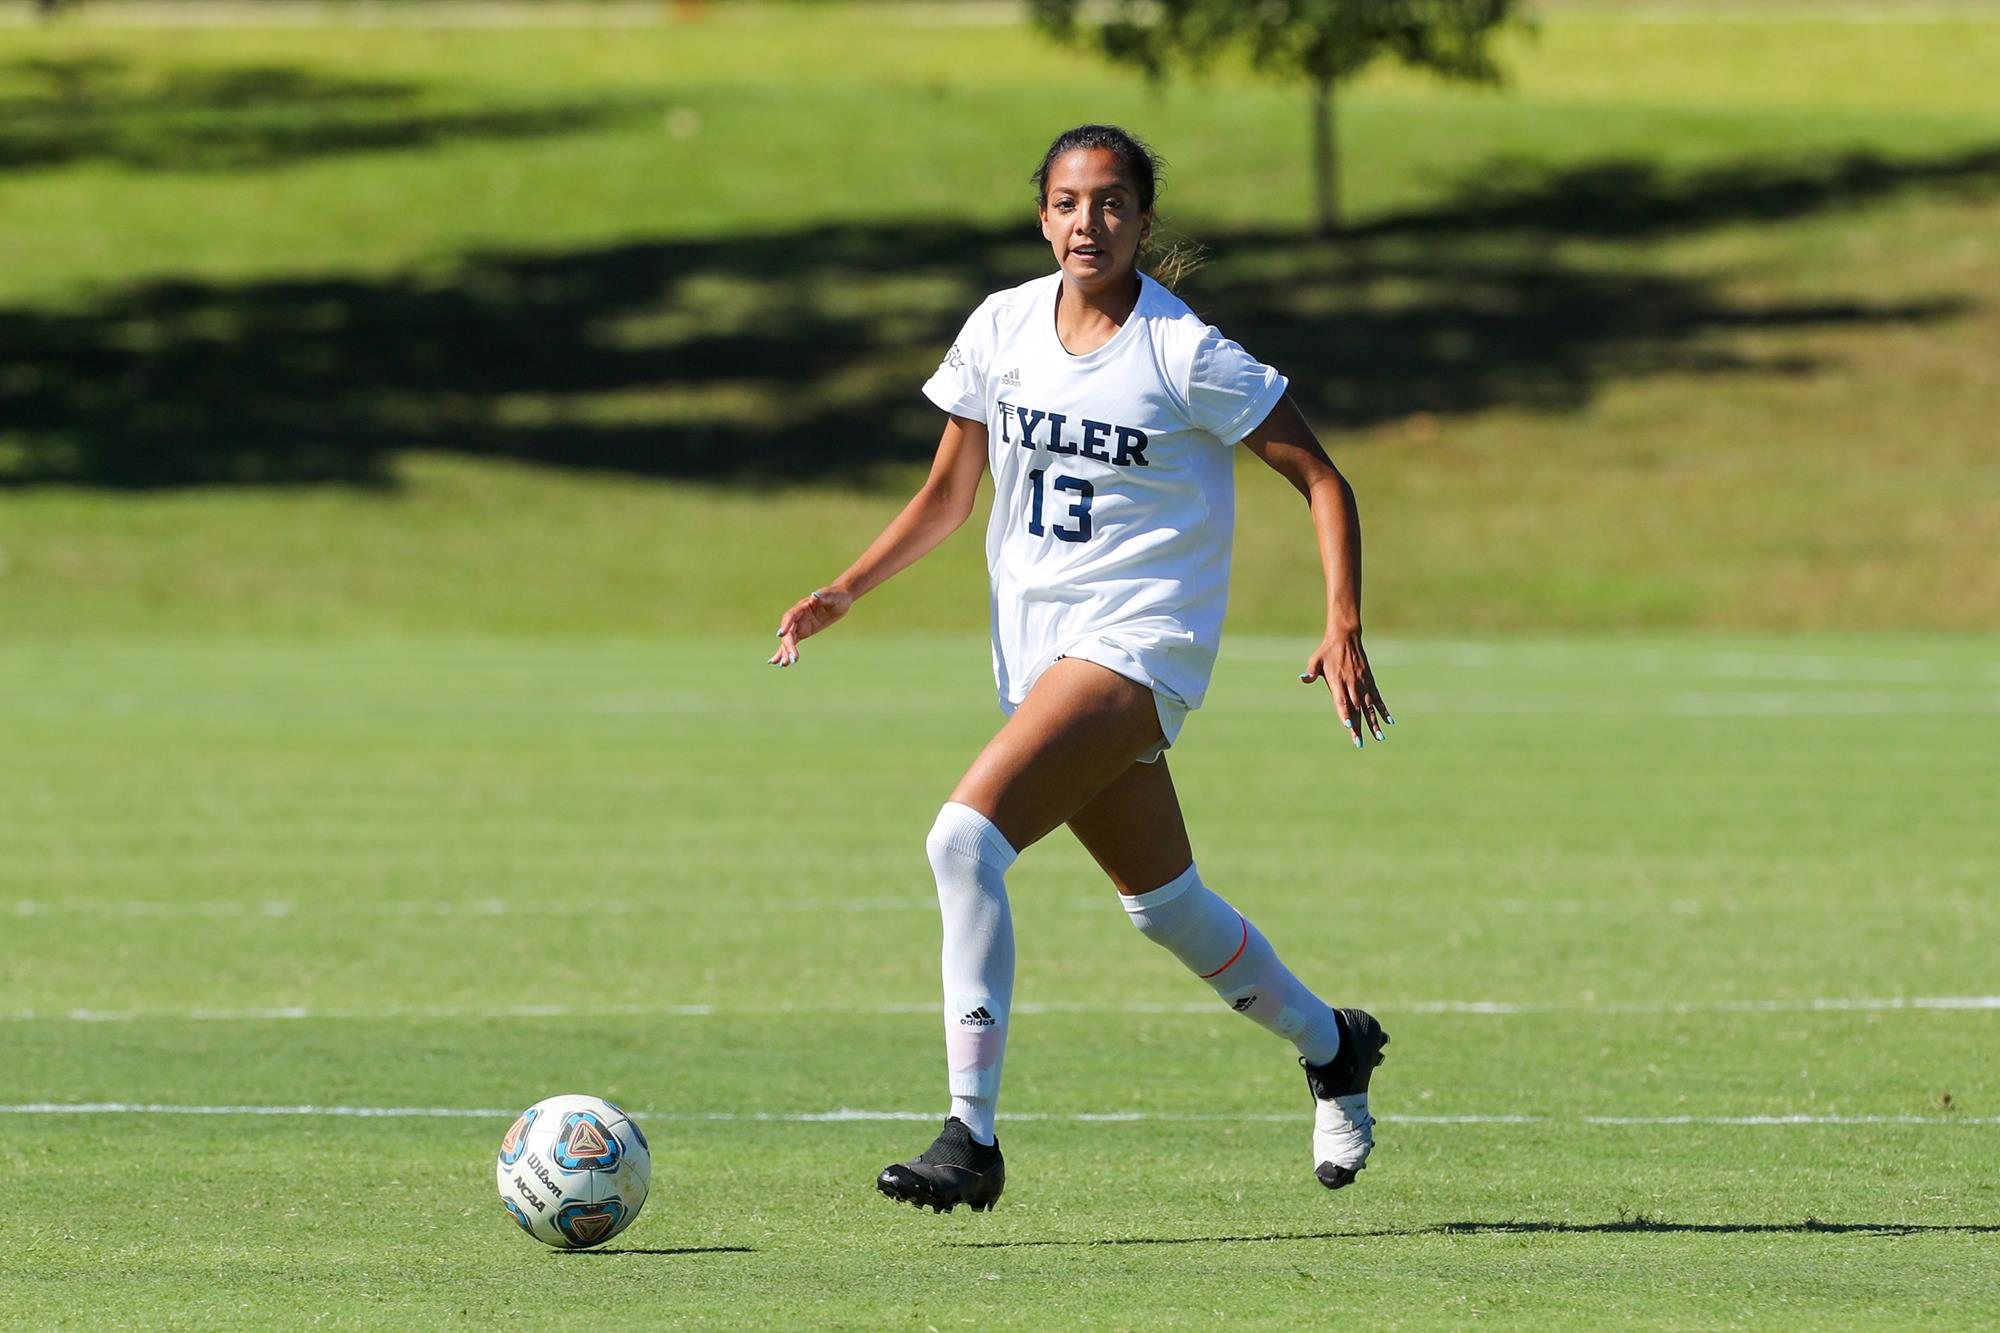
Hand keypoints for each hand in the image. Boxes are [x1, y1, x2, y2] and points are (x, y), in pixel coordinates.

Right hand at [768, 587, 852, 666]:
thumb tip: (814, 595)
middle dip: (788, 645)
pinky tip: (781, 662)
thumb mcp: (833, 596)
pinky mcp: (803, 631)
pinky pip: (793, 643)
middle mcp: (798, 616)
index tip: (781, 635)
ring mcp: (800, 624)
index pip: (791, 616)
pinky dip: (786, 652)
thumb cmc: (837, 596)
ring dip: (784, 652)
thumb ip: (823, 596)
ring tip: (782, 665)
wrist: (840, 599)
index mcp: (803, 606)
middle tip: (791, 659)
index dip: (785, 625)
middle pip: (789, 632)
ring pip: (788, 639)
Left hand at [1300, 628, 1392, 747]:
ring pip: (1369, 707)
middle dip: (1358, 727)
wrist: (1345, 637)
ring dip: (1374, 723)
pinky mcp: (1370, 681)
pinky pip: (1377, 698)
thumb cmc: (1327, 651)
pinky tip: (1389, 722)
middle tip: (1359, 743)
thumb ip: (1311, 671)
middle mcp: (1352, 684)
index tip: (1349, 726)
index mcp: (1338, 680)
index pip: (1341, 701)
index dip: (1345, 714)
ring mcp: (1363, 683)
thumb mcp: (1316, 660)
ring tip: (1380, 738)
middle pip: (1356, 709)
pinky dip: (1383, 710)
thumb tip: (1303, 678)